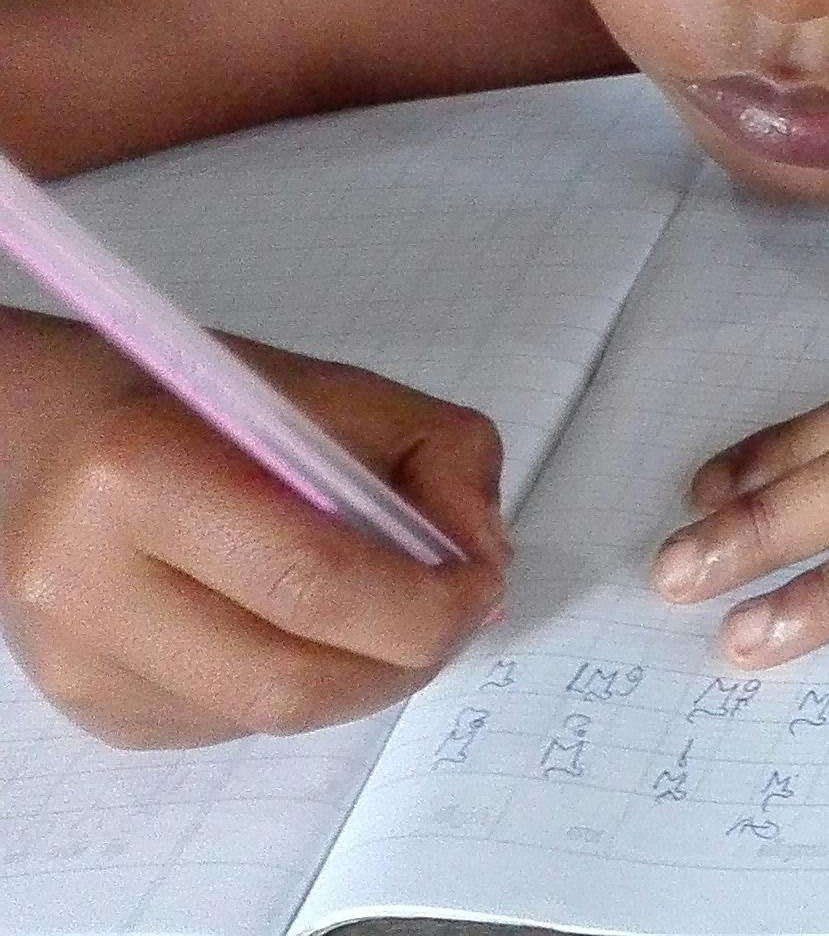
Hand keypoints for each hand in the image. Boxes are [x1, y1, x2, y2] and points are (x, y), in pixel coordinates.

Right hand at [0, 313, 507, 747]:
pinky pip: (232, 726)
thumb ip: (437, 456)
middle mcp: (86, 584)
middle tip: (455, 615)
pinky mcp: (91, 712)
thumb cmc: (205, 409)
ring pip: (268, 717)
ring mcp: (80, 663)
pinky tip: (295, 626)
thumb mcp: (334, 393)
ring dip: (360, 679)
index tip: (480, 582)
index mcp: (141, 475)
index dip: (423, 603)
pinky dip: (297, 683)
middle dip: (405, 658)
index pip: (310, 580)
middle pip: (291, 678)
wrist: (54, 444)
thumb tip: (483, 560)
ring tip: (386, 615)